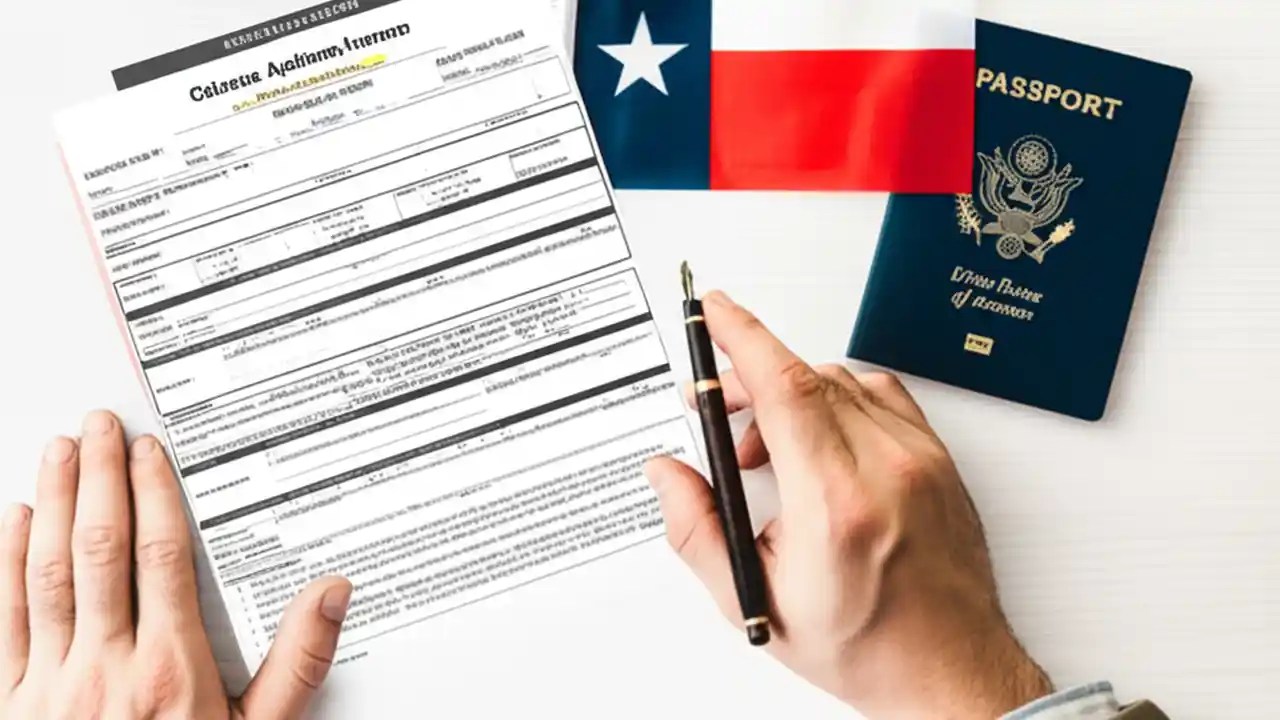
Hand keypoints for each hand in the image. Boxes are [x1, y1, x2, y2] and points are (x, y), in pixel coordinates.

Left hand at [0, 411, 350, 718]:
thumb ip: (298, 665)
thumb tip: (330, 593)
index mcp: (170, 673)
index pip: (159, 558)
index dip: (153, 495)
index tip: (150, 452)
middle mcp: (104, 671)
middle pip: (100, 550)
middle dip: (100, 479)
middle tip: (99, 427)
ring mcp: (48, 688)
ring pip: (46, 574)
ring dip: (53, 505)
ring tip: (59, 453)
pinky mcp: (9, 705)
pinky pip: (3, 620)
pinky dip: (5, 565)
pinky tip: (13, 524)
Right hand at [644, 292, 1051, 719]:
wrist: (946, 669)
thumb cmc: (864, 644)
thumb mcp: (755, 599)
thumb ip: (697, 530)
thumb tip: (667, 473)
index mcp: (835, 504)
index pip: (783, 389)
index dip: (743, 337)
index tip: (714, 311)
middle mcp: (886, 469)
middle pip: (804, 378)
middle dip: (748, 376)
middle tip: (717, 403)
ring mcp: (921, 459)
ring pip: (841, 382)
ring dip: (790, 394)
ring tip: (765, 447)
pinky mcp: (939, 458)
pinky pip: (881, 395)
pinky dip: (838, 400)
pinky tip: (820, 435)